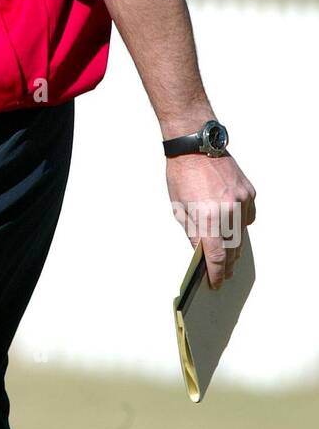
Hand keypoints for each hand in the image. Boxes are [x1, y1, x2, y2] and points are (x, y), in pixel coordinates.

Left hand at [166, 153, 256, 289]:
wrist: (196, 146)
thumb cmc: (182, 175)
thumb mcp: (179, 208)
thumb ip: (194, 233)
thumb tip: (202, 252)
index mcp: (208, 217)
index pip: (217, 257)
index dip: (217, 273)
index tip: (216, 282)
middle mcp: (229, 211)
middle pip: (233, 249)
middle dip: (228, 265)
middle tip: (224, 274)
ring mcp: (242, 201)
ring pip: (243, 234)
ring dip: (235, 247)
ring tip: (229, 256)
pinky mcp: (249, 192)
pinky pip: (248, 216)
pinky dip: (241, 224)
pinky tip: (233, 226)